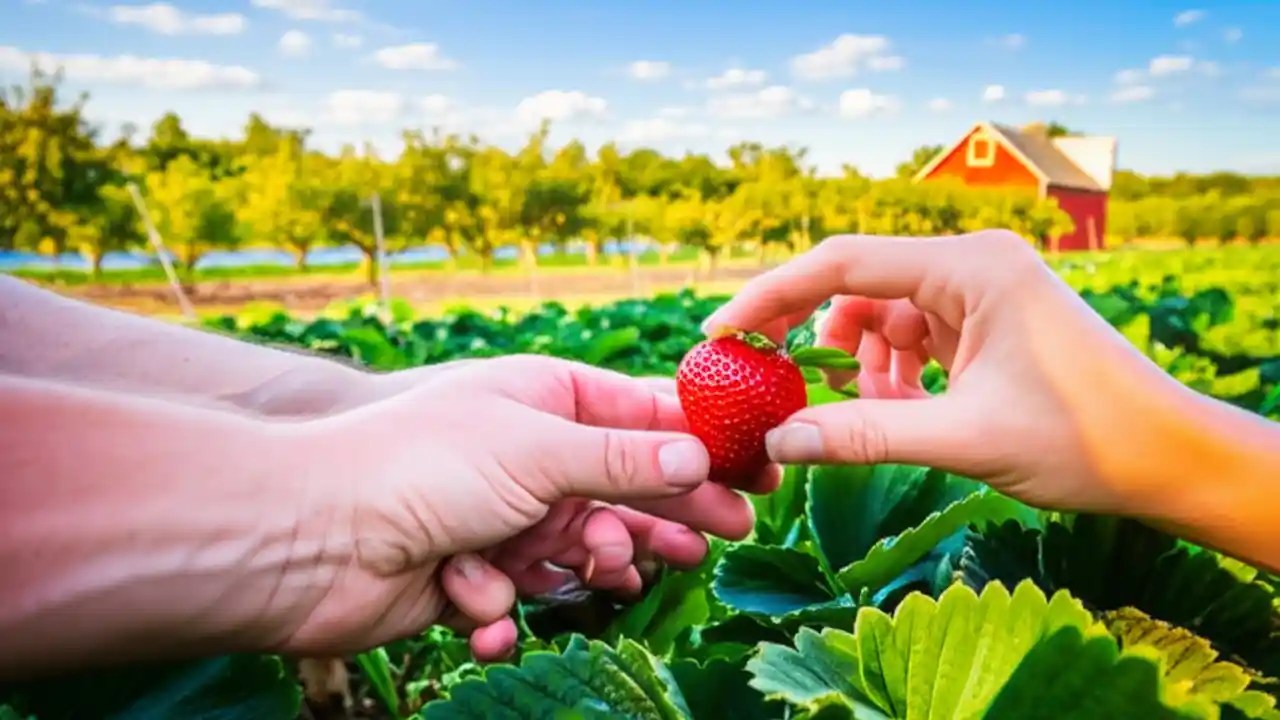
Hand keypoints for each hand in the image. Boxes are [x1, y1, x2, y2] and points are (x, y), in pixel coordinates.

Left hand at [274, 355, 762, 658]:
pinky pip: (514, 599)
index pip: (641, 414)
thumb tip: (701, 457)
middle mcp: (523, 453)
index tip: (756, 473)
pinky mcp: (469, 576)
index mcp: (542, 398)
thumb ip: (625, 459)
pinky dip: (498, 608)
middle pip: (620, 485)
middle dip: (663, 513)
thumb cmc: (421, 467)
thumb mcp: (539, 449)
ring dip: (583, 562)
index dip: (701, 443)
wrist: (307, 538)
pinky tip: (483, 607)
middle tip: (718, 537)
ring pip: (575, 548)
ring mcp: (497, 515)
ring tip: (608, 570)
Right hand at [702, 231, 1210, 515]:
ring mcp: (983, 293)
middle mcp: (974, 264)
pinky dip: (896, 375)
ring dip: (862, 365)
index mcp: (971, 266)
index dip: (772, 296)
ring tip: (870, 414)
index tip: (722, 332)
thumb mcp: (963, 438)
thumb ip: (864, 436)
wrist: (1170, 458)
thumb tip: (777, 444)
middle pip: (859, 285)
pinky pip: (916, 338)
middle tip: (766, 378)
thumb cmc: (1085, 438)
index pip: (844, 263)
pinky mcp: (989, 323)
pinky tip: (904, 413)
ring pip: (885, 316)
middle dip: (814, 334)